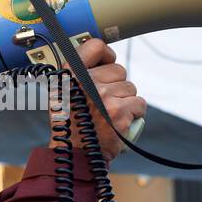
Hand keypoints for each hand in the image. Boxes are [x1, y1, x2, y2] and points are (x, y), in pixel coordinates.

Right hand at [47, 39, 145, 162]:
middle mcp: (86, 83)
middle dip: (117, 85)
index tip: (107, 63)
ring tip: (110, 115)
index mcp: (70, 75)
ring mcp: (104, 97)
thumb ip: (78, 74)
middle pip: (119, 70)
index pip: (95, 46)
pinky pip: (139, 104)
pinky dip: (134, 114)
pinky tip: (120, 122)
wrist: (76, 154)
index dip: (106, 55)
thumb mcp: (63, 94)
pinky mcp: (120, 112)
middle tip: (104, 103)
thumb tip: (100, 59)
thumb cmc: (71, 125)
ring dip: (126, 101)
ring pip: (130, 88)